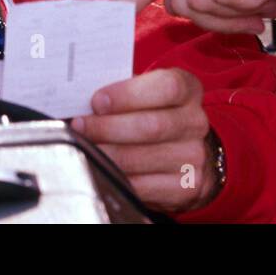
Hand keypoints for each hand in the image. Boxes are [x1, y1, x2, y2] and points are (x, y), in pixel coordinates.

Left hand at [70, 68, 219, 212]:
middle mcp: (195, 122)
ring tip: (85, 147)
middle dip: (107, 127)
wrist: (186, 150)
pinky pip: (142, 185)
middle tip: (80, 126)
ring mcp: (193, 156)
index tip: (97, 101)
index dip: (128, 94)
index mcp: (188, 89)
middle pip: (151, 126)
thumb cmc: (155, 112)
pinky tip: (100, 168)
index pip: (166, 87)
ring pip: (142, 158)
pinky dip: (115, 177)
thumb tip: (80, 100)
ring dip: (106, 153)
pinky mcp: (186, 187)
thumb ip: (122, 92)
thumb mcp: (147, 92)